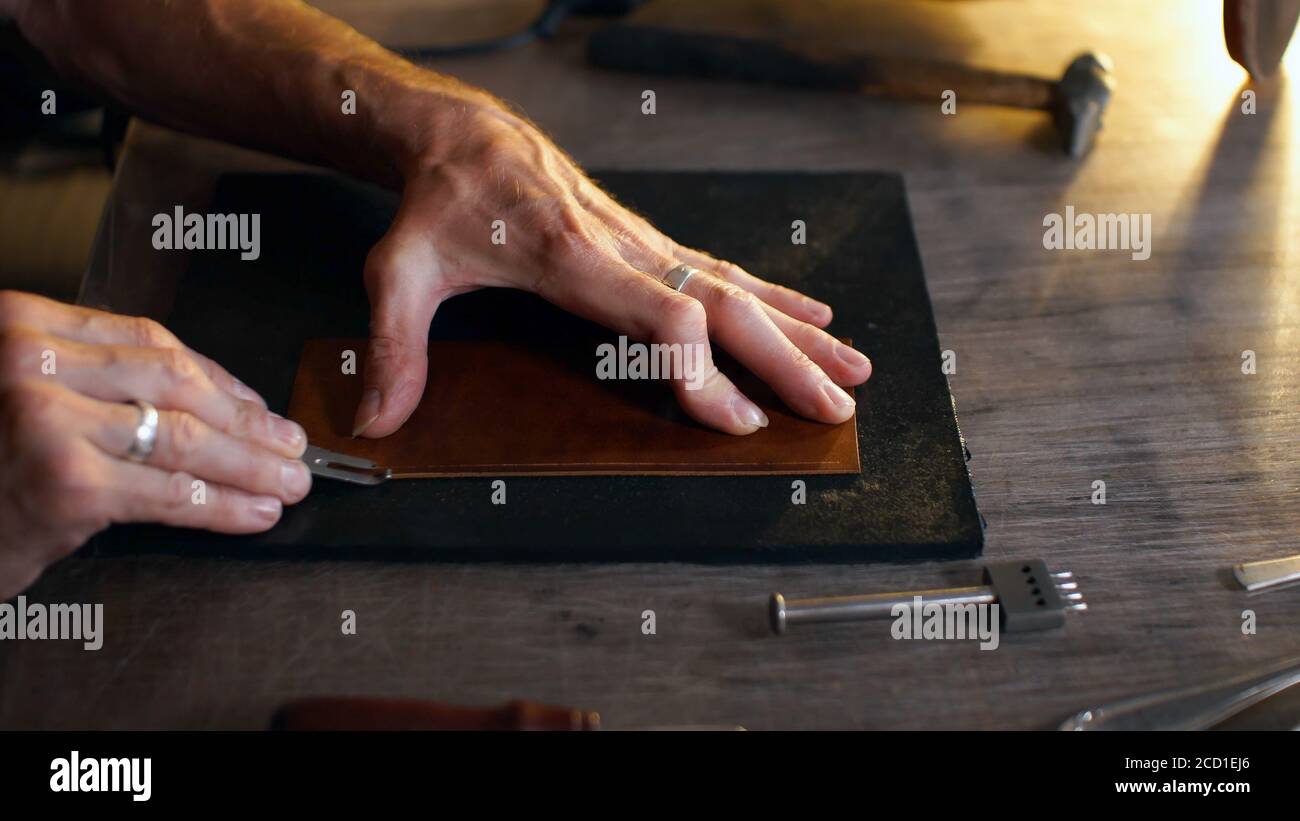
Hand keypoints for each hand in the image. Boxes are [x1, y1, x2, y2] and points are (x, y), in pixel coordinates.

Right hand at [0, 291, 310, 597]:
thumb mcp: (25, 396)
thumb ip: (97, 382)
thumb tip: (214, 399)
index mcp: (24, 324)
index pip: (150, 341)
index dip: (219, 377)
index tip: (259, 404)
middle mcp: (32, 361)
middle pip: (176, 385)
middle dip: (247, 421)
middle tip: (291, 446)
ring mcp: (49, 422)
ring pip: (184, 438)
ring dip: (250, 464)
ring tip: (288, 482)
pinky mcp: (68, 484)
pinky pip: (169, 493)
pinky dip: (222, 506)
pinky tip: (254, 512)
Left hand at [353, 103, 872, 437]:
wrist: (465, 136)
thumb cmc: (438, 204)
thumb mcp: (398, 269)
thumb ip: (394, 345)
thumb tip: (377, 419)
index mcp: (570, 257)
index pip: (658, 313)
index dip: (700, 368)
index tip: (736, 420)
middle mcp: (623, 248)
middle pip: (722, 303)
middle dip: (783, 359)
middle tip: (832, 406)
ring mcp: (644, 242)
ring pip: (738, 285)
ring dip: (799, 330)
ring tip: (853, 367)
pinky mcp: (650, 242)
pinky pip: (726, 269)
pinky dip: (780, 295)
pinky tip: (818, 315)